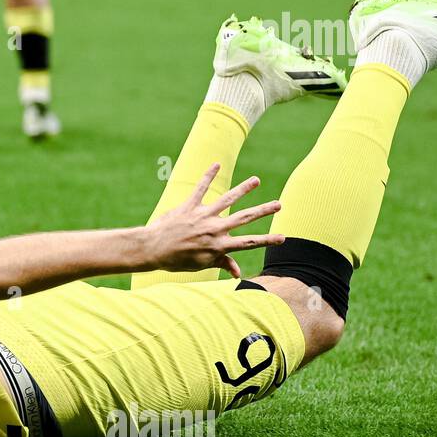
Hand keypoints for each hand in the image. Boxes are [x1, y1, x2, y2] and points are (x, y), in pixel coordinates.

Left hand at [142, 165, 283, 278]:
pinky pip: (200, 188)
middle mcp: (214, 229)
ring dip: (243, 189)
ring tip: (256, 180)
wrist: (153, 249)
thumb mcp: (202, 264)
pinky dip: (208, 176)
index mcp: (219, 245)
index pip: (249, 242)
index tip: (283, 237)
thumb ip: (222, 263)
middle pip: (244, 218)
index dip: (267, 240)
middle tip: (279, 204)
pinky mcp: (189, 206)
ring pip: (227, 199)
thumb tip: (238, 273)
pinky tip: (216, 164)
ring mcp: (202, 216)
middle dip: (263, 211)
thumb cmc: (178, 259)